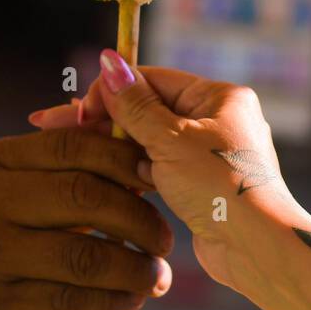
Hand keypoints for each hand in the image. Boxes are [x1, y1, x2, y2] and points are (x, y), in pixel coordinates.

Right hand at [0, 128, 173, 309]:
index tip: (157, 177)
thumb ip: (58, 161)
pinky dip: (113, 299)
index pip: (74, 146)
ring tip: (156, 274)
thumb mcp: (2, 180)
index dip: (126, 159)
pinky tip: (130, 297)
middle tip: (163, 236)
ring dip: (134, 265)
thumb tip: (136, 144)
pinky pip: (72, 300)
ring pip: (85, 254)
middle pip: (85, 196)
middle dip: (139, 216)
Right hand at [29, 52, 294, 290]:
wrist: (257, 249)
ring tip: (72, 150)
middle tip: (53, 126)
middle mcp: (218, 120)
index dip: (110, 92)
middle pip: (149, 110)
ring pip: (151, 142)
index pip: (152, 80)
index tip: (76, 110)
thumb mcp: (170, 140)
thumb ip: (135, 105)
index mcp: (219, 97)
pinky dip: (133, 171)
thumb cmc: (221, 187)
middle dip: (105, 119)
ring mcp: (210, 154)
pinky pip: (159, 169)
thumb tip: (109, 60)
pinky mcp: (202, 185)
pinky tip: (102, 176)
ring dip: (116, 147)